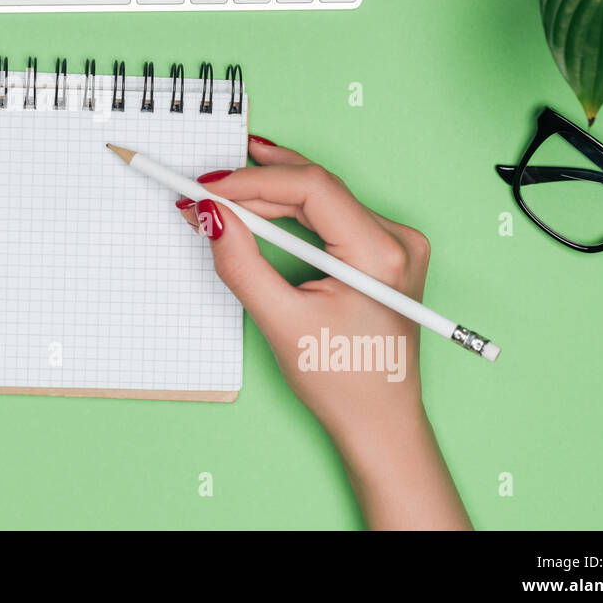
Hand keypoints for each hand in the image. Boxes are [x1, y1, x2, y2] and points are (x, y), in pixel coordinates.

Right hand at [181, 136, 470, 529]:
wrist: (381, 421)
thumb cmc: (343, 382)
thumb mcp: (282, 323)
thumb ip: (242, 264)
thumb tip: (211, 216)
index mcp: (381, 255)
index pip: (312, 189)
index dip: (254, 181)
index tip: (208, 186)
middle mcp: (397, 240)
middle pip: (316, 188)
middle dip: (255, 186)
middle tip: (204, 188)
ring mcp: (395, 243)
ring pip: (322, 198)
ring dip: (269, 195)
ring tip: (223, 195)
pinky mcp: (383, 251)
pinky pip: (331, 215)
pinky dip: (290, 212)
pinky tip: (259, 205)